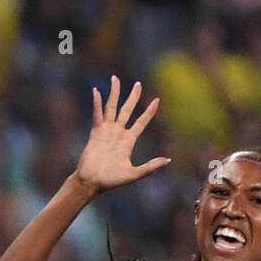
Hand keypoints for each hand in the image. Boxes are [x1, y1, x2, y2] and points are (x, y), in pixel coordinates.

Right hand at [72, 76, 169, 195]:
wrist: (92, 182)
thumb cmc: (112, 180)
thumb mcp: (134, 174)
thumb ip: (150, 166)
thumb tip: (167, 160)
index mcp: (128, 141)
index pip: (141, 122)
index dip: (149, 112)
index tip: (157, 100)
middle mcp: (118, 133)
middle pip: (127, 110)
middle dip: (133, 97)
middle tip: (138, 84)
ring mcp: (106, 131)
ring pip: (112, 107)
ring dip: (114, 93)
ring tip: (115, 79)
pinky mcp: (95, 132)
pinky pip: (97, 115)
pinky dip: (97, 103)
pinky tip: (96, 91)